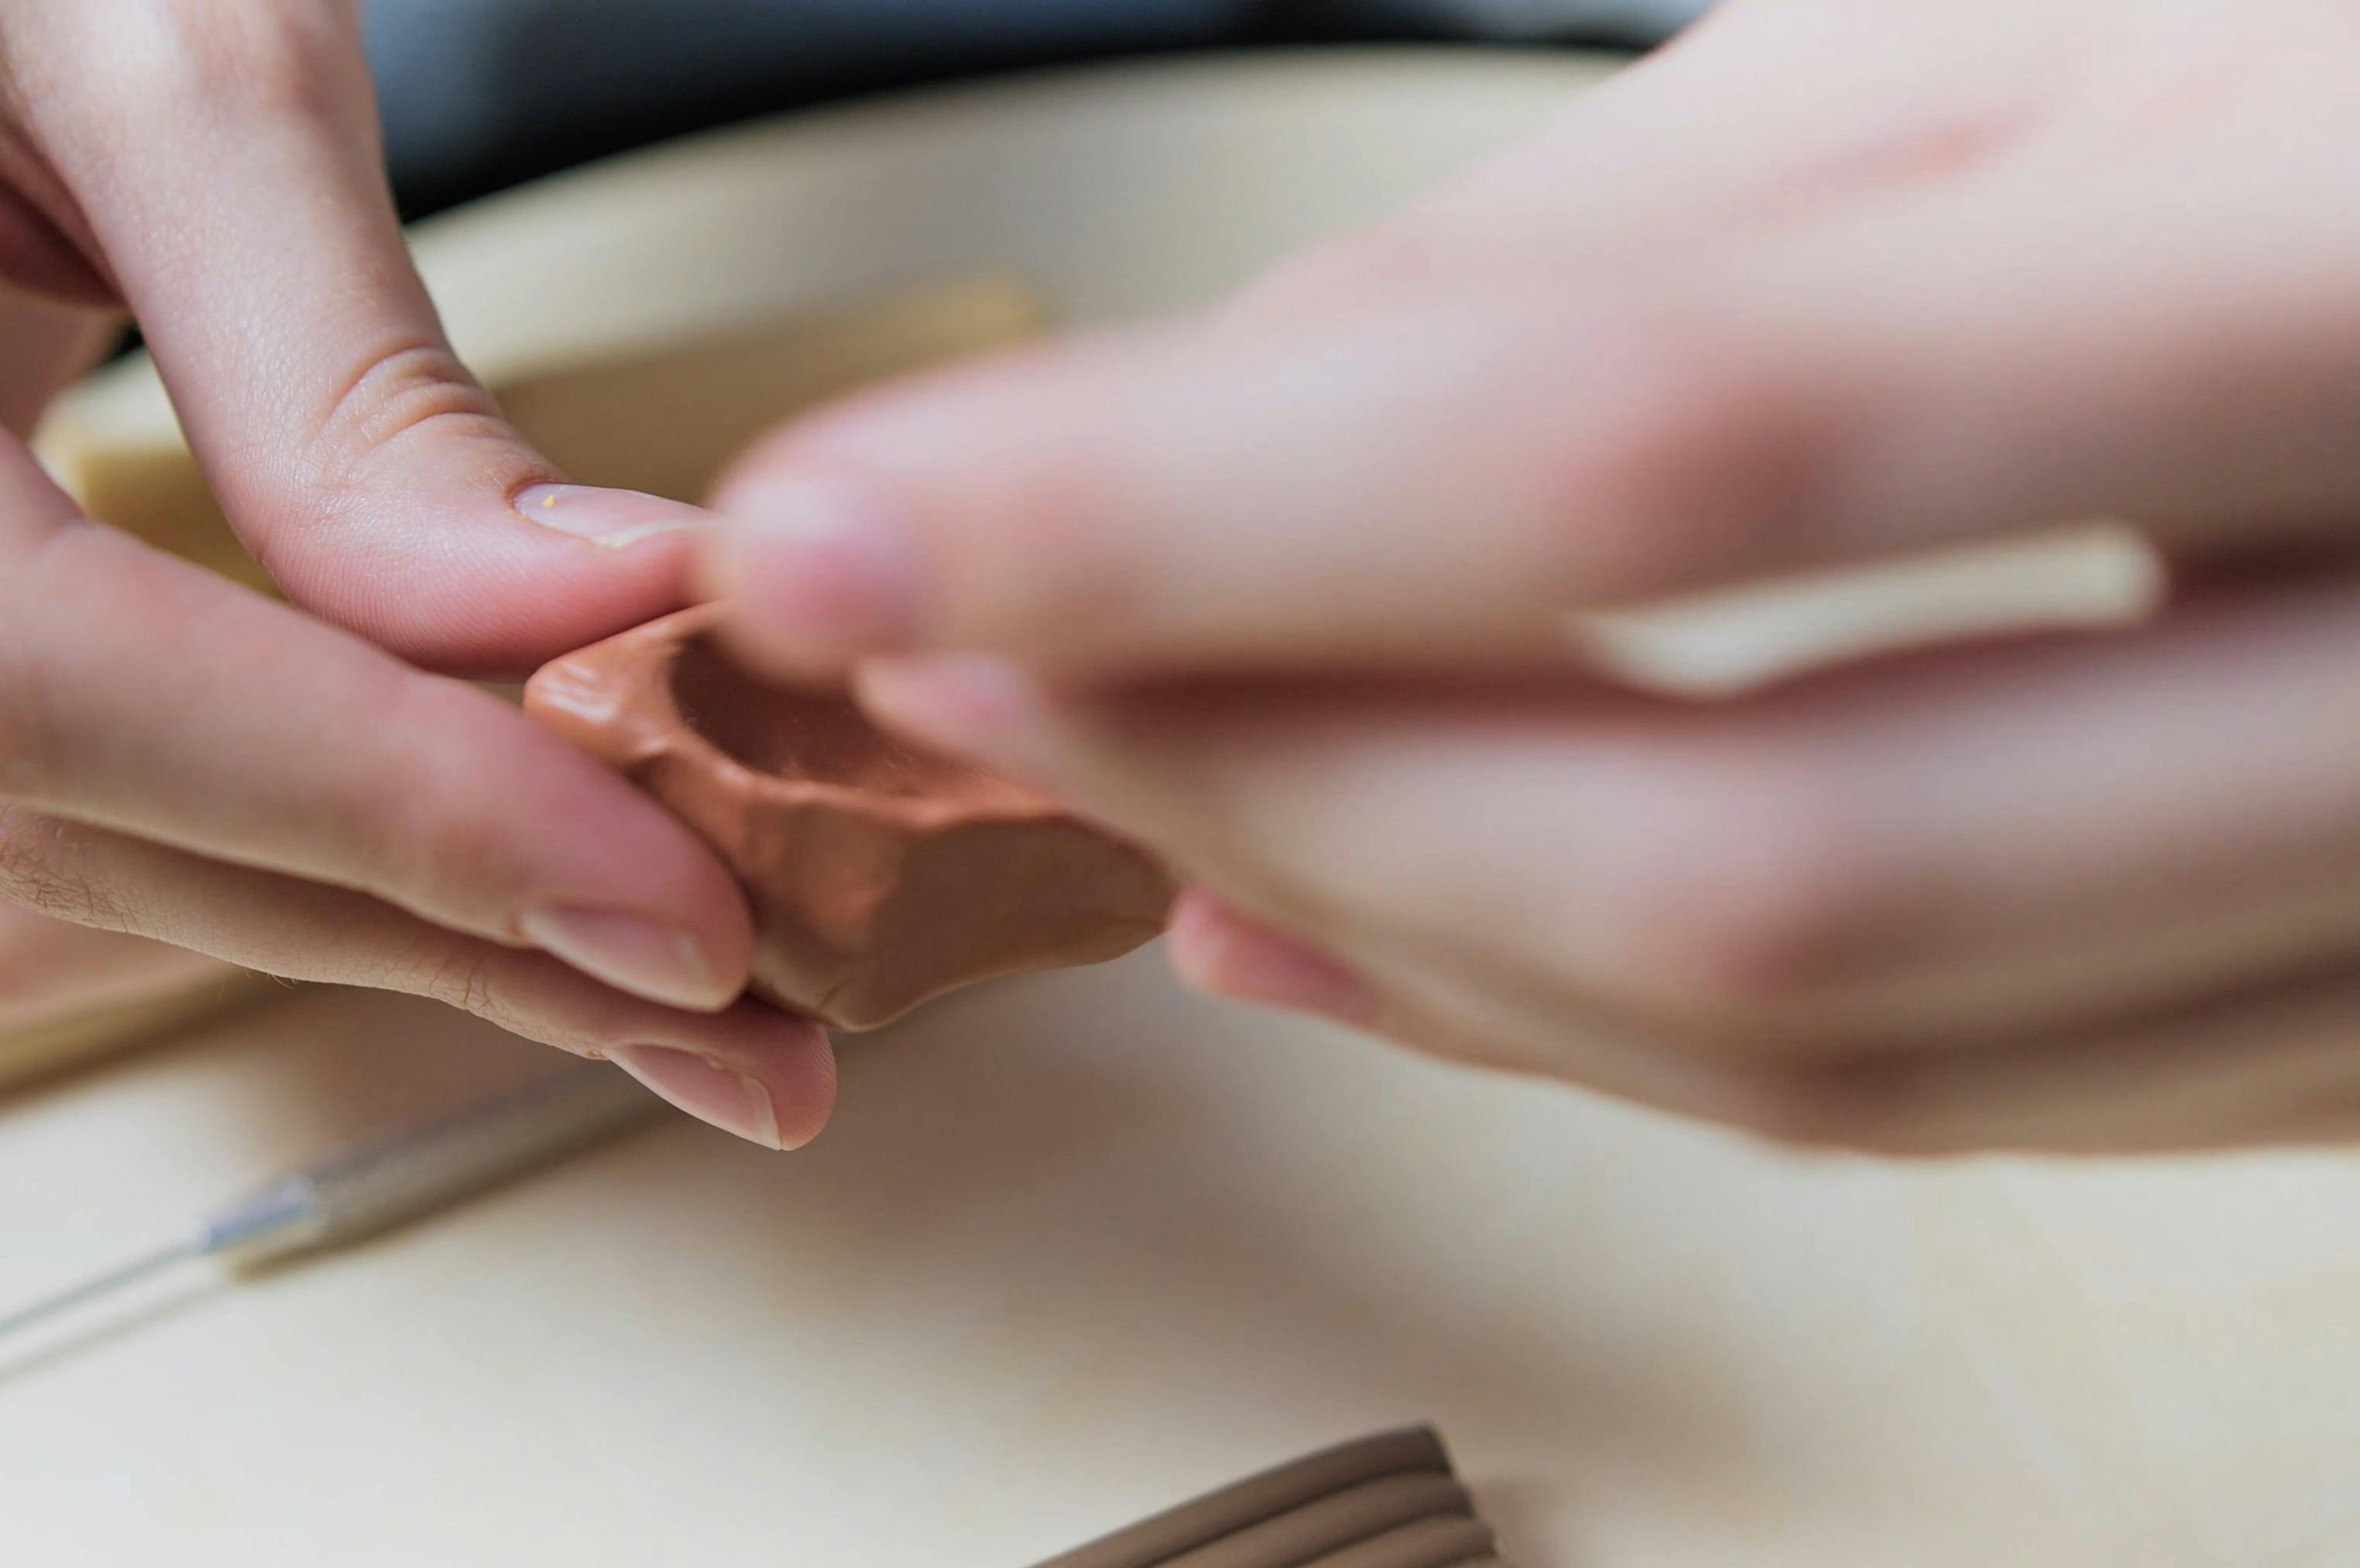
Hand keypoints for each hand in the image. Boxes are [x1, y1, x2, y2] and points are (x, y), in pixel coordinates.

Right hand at [0, 0, 829, 1147]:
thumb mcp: (172, 28)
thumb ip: (346, 364)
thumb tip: (572, 624)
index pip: (7, 648)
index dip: (359, 793)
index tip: (647, 877)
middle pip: (31, 806)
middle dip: (411, 909)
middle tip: (718, 974)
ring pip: (28, 881)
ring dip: (354, 932)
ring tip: (633, 954)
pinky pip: (12, 841)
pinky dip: (256, 870)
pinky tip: (457, 874)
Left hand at [704, 0, 2359, 1153]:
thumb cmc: (2343, 85)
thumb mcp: (2026, 33)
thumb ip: (1619, 240)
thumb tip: (1210, 436)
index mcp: (2354, 287)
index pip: (1659, 453)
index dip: (1199, 516)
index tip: (856, 521)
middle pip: (1736, 847)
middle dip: (1259, 764)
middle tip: (943, 646)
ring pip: (1815, 1040)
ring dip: (1380, 922)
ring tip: (1100, 767)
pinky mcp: (2341, 1023)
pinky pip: (1911, 1097)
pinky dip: (1569, 1025)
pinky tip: (1336, 919)